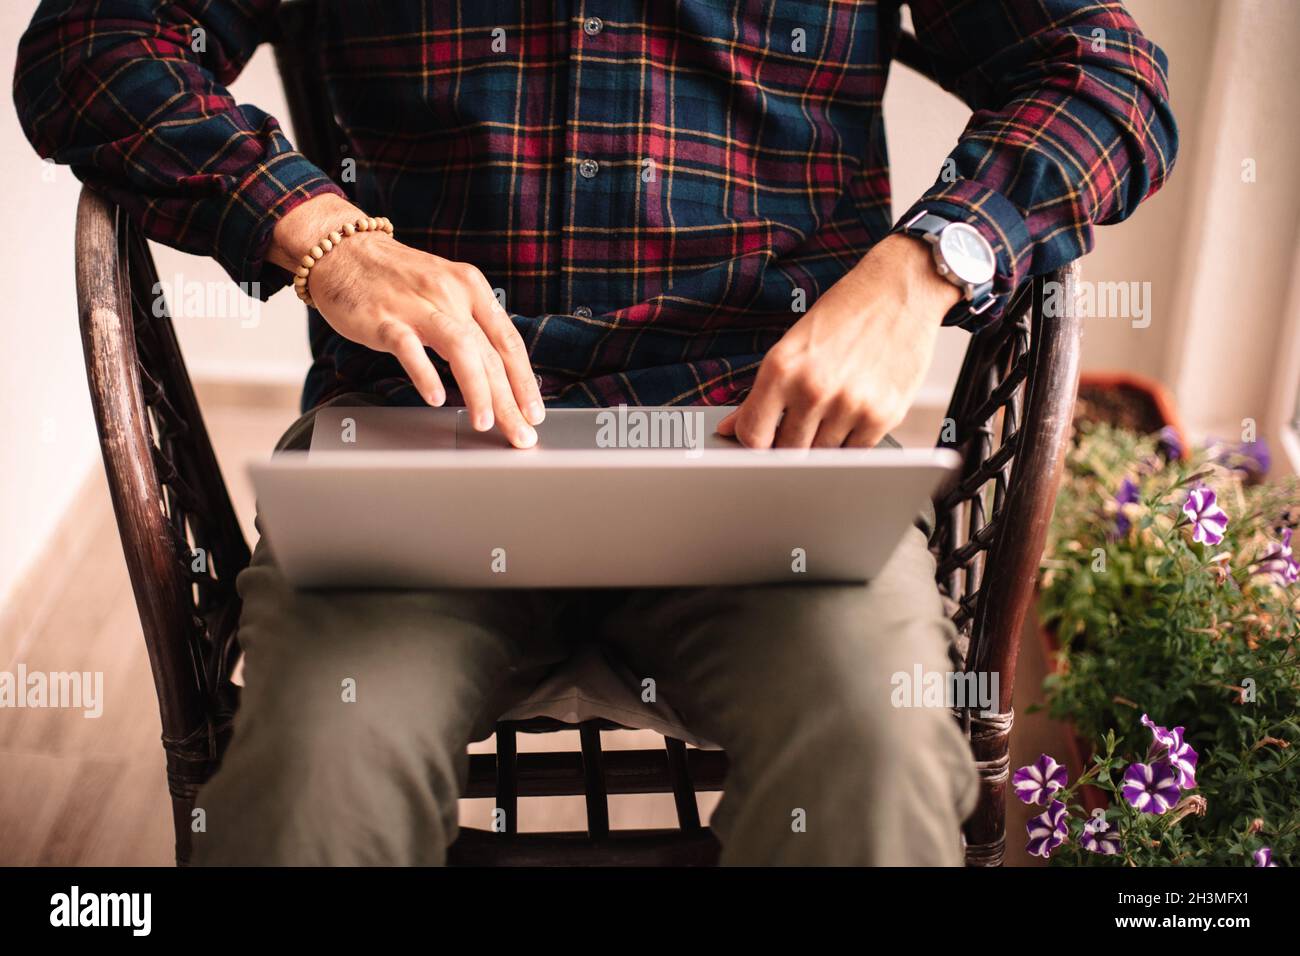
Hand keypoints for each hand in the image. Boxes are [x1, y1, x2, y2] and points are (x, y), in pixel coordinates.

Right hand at [269, 194, 543, 447]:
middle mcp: (451, 294)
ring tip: (484, 422)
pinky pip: (410, 349)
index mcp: (471, 288)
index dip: (526, 380)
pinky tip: (436, 399)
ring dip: (478, 390)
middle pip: (490, 354)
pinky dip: (426, 375)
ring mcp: (417, 306)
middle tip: (520, 433)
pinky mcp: (384, 318)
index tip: (535, 412)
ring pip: (461, 349)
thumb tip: (499, 373)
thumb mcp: (445, 290)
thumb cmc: (396, 280)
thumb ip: (470, 325)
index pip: (508, 341)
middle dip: (510, 400)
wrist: (343, 251)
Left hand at [717, 233, 961, 447]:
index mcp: (781, 369)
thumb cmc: (844, 313)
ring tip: (834, 406)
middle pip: (788, 451)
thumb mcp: (792, 346)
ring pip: (823, 455)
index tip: (763, 438)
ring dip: (824, 441)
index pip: (753, 437)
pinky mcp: (884, 415)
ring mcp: (850, 405)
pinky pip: (856, 452)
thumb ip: (761, 393)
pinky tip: (855, 411)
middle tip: (804, 419)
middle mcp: (814, 389)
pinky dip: (852, 440)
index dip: (756, 441)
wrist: (901, 290)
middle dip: (791, 441)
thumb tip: (731, 428)